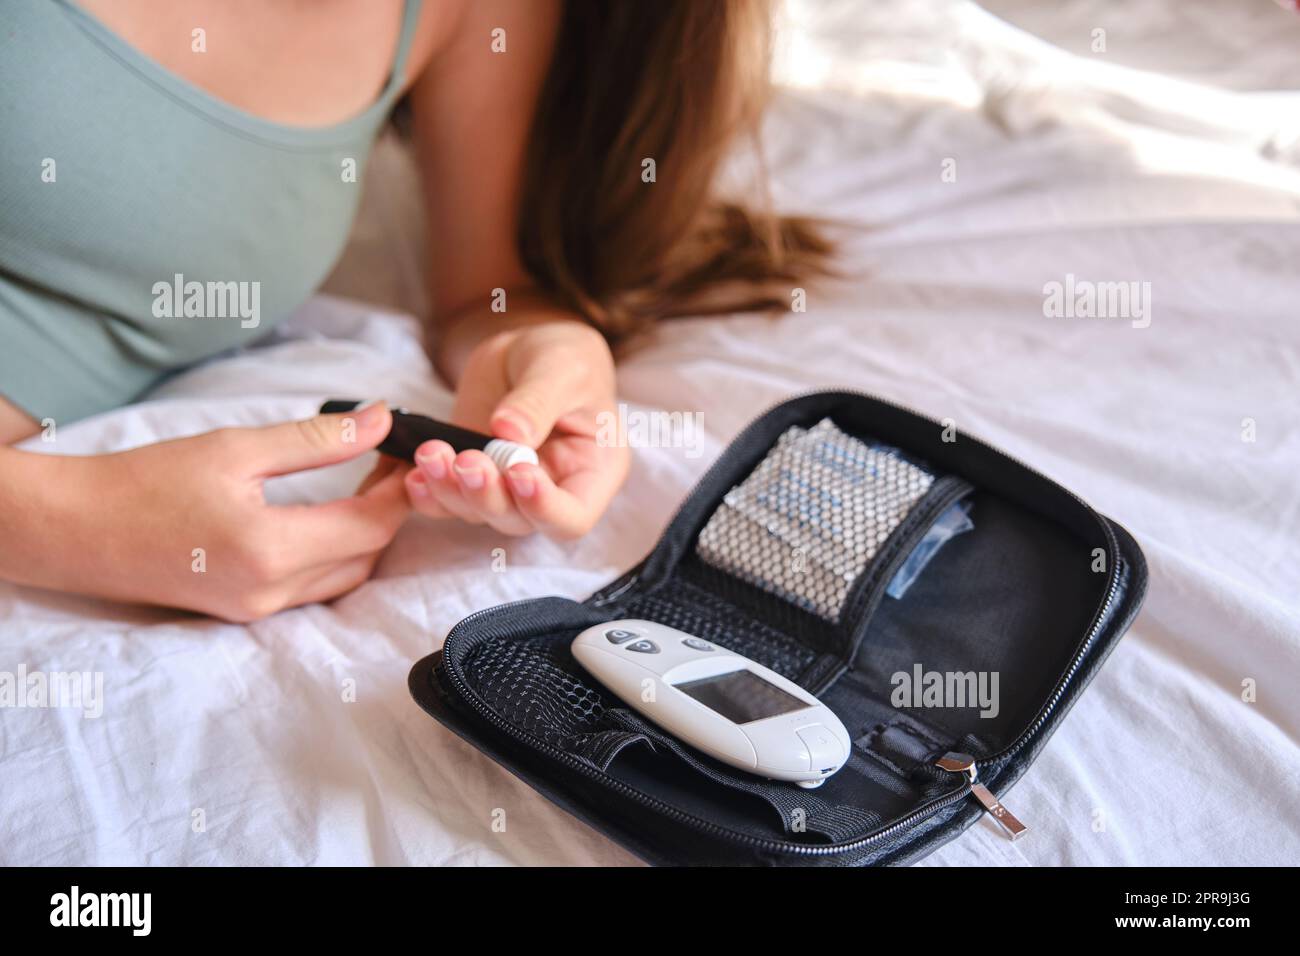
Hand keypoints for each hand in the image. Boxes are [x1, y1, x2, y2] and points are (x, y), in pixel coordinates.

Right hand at [8, 403, 409, 621]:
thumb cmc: (146, 482)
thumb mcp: (236, 448)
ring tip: (367, 483)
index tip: (409, 453)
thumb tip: (381, 421)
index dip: (401, 489)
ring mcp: (257, 611)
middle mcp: (270, 592)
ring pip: (344, 578)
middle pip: (367, 556)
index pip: (371, 526)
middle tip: (391, 463)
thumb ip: (317, 440)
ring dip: (366, 535)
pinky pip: (314, 588)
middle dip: (390, 510)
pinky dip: (336, 553)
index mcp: (270, 551)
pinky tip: (332, 516)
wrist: (74, 529)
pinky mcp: (243, 612)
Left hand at [406, 320, 628, 538]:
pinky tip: (414, 472)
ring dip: (451, 491)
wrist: (528, 350)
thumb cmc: (564, 359)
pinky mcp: (474, 479)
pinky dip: (429, 491)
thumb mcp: (561, 369)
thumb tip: (509, 432)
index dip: (545, 508)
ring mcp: (509, 489)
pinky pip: (449, 500)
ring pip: (479, 513)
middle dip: (488, 495)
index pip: (573, 517)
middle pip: (520, 521)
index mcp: (592, 472)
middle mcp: (552, 491)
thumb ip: (538, 402)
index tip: (519, 470)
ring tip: (432, 453)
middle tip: (466, 459)